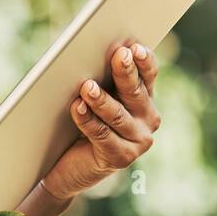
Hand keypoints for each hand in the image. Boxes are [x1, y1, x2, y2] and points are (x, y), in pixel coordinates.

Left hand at [40, 42, 161, 201]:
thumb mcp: (95, 101)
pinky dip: (87, 120)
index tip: (134, 47)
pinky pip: (102, 135)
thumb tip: (91, 55)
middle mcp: (147, 120)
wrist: (68, 168)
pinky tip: (77, 107)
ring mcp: (137, 141)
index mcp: (144, 100)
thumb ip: (101, 81)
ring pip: (117, 115)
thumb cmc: (80, 127)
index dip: (144, 61)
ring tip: (86, 86)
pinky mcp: (121, 158)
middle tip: (118, 55)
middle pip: (135, 92)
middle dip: (125, 72)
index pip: (149, 75)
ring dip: (101, 99)